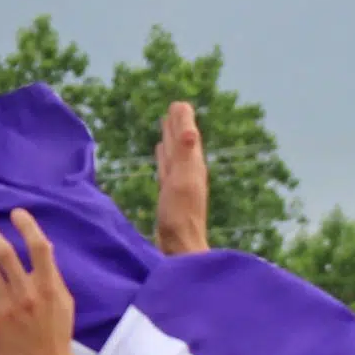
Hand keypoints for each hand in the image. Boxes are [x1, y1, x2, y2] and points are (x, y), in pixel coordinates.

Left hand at [0, 211, 79, 354]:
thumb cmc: (56, 337)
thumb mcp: (64, 303)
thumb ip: (52, 277)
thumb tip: (41, 249)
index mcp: (50, 288)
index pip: (40, 248)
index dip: (27, 226)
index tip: (16, 213)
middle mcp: (27, 294)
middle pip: (4, 254)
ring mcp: (6, 308)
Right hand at [154, 101, 208, 254]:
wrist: (179, 251)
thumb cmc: (180, 217)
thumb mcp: (181, 182)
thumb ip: (185, 155)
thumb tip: (190, 129)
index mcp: (193, 167)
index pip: (189, 137)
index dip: (184, 121)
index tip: (179, 103)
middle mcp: (189, 174)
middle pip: (183, 144)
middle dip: (178, 127)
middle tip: (174, 109)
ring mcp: (180, 186)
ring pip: (175, 156)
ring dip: (171, 141)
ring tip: (166, 128)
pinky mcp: (170, 198)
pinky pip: (167, 171)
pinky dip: (164, 159)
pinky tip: (161, 155)